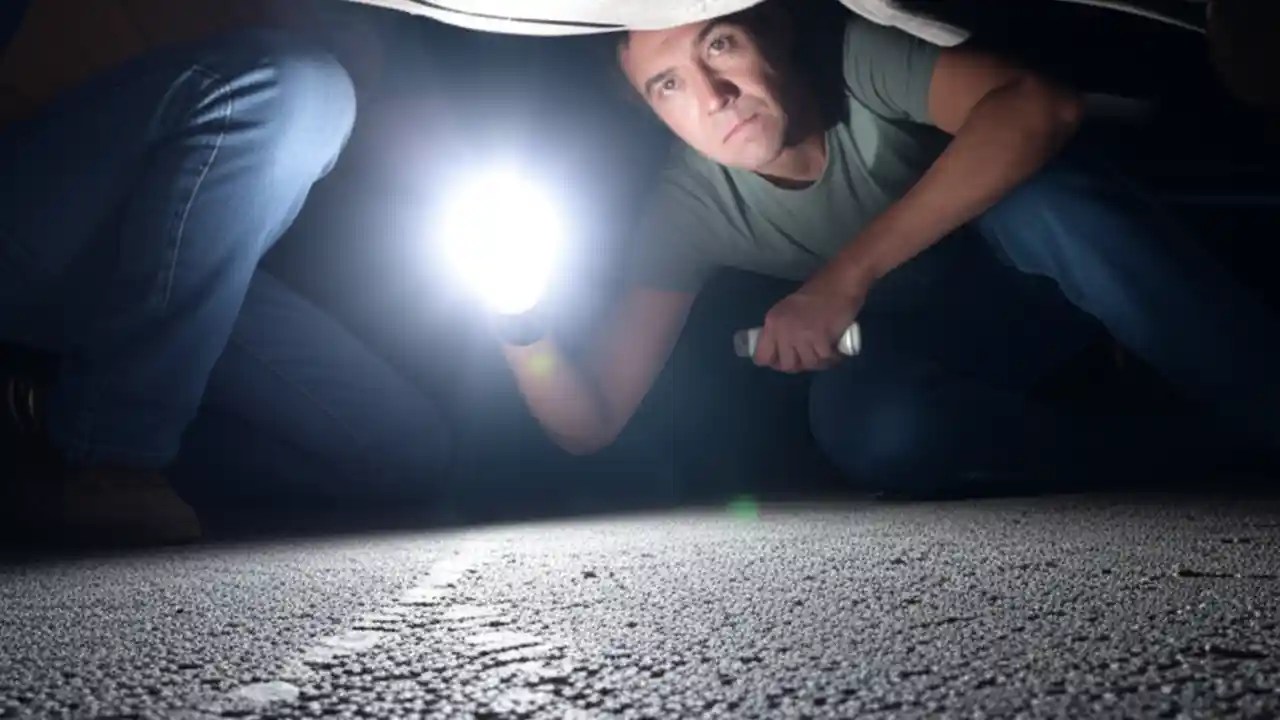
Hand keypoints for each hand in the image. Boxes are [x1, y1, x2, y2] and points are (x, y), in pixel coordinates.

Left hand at [753, 276, 868, 372]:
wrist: (840, 282)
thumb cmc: (817, 292)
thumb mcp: (788, 309)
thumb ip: (781, 329)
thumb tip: (781, 351)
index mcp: (772, 322)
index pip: (762, 356)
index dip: (774, 362)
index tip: (784, 359)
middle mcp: (783, 331)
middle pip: (786, 365)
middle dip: (799, 364)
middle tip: (809, 356)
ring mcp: (801, 336)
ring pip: (807, 364)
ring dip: (818, 361)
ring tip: (825, 353)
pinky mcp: (821, 339)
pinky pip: (824, 359)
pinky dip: (832, 358)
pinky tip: (836, 352)